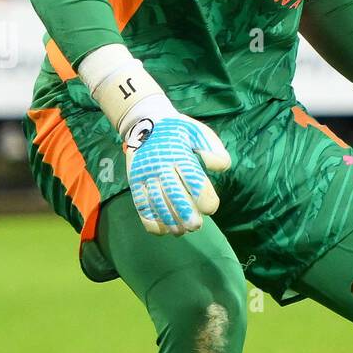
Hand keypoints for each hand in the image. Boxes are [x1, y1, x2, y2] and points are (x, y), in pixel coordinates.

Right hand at [124, 110, 230, 235]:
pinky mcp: (135, 184)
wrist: (146, 122)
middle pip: (175, 197)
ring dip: (171, 222)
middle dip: (188, 216)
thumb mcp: (200, 134)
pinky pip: (142, 208)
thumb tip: (217, 167)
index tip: (210, 207)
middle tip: (196, 226)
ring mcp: (145, 176)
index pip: (194, 182)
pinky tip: (165, 229)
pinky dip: (153, 223)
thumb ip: (215, 151)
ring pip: (158, 205)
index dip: (205, 200)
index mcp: (179, 154)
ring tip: (183, 230)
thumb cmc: (179, 132)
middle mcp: (160, 166)